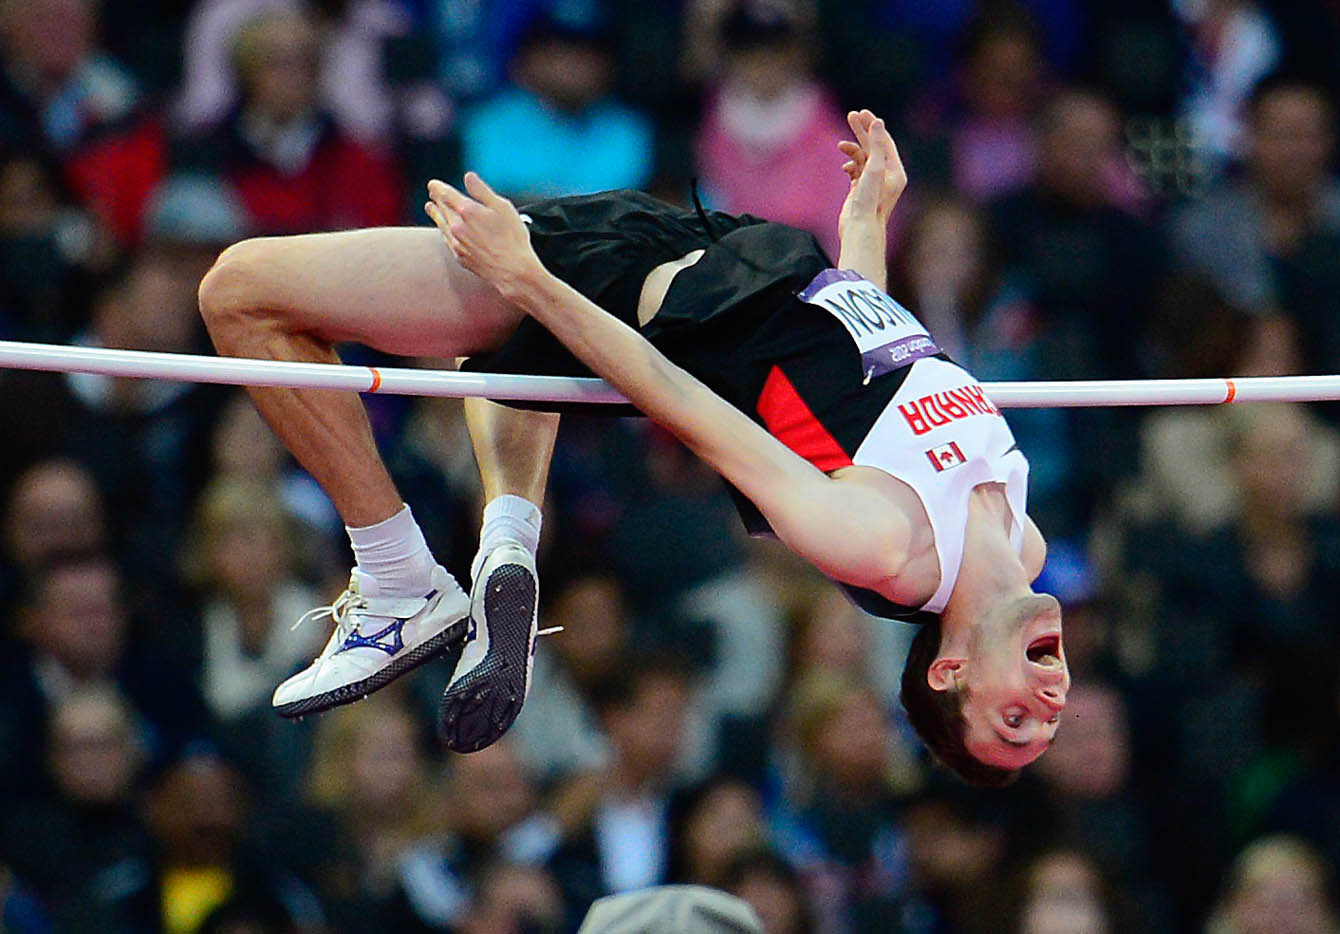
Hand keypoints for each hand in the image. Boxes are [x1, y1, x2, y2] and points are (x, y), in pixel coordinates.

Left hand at [425, 173, 543, 296]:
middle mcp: (457, 227)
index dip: (438, 187)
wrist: (512, 271)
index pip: (446, 195)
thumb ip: (482, 191)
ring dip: (435, 214)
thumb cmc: (512, 237)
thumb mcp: (502, 207)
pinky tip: (444, 231)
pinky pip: (446, 241)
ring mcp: (457, 244)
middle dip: (437, 199)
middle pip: (442, 209)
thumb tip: (468, 177)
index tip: (432, 184)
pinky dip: (443, 232)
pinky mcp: (461, 257)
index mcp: (467, 211)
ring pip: (441, 225)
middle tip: (432, 192)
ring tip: (430, 207)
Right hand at [837, 109, 906, 232]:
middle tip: (851, 115)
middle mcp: (886, 176)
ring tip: (840, 145)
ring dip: (852, 150)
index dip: (873, 126)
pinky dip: (849, 165)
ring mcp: (873, 183)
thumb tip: (877, 122)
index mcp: (895, 171)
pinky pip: (855, 170)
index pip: (884, 141)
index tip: (861, 113)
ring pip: (862, 158)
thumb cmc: (869, 202)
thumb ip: (875, 145)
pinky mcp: (860, 189)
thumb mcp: (873, 169)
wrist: (860, 229)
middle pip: (873, 147)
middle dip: (861, 131)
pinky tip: (844, 168)